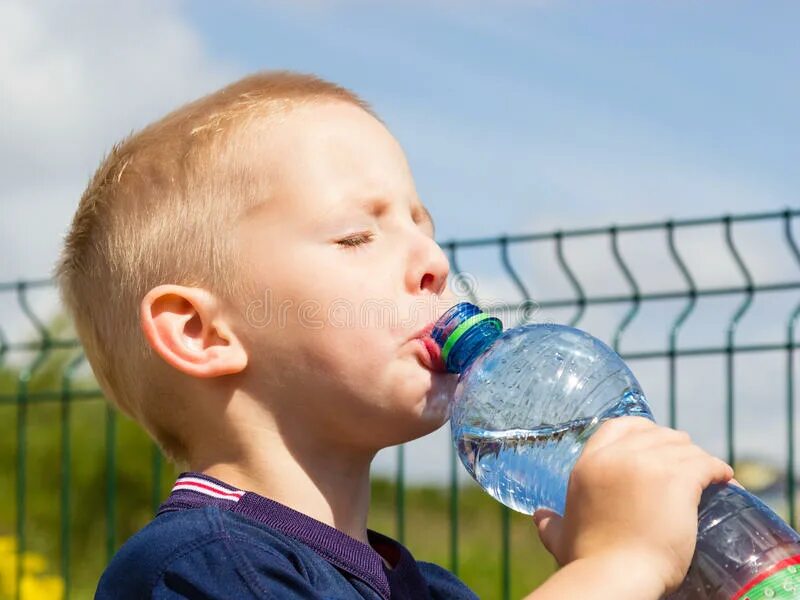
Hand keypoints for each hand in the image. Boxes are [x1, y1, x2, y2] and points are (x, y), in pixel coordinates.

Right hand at [532, 416, 733, 593]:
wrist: (614, 576)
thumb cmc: (589, 561)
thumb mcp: (562, 537)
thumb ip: (550, 524)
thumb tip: (538, 517)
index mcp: (589, 464)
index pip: (620, 425)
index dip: (642, 429)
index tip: (655, 442)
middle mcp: (617, 457)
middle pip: (655, 433)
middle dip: (673, 444)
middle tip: (686, 461)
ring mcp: (648, 465)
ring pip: (683, 446)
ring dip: (698, 458)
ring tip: (709, 473)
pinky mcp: (678, 480)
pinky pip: (706, 463)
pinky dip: (718, 469)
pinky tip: (725, 479)